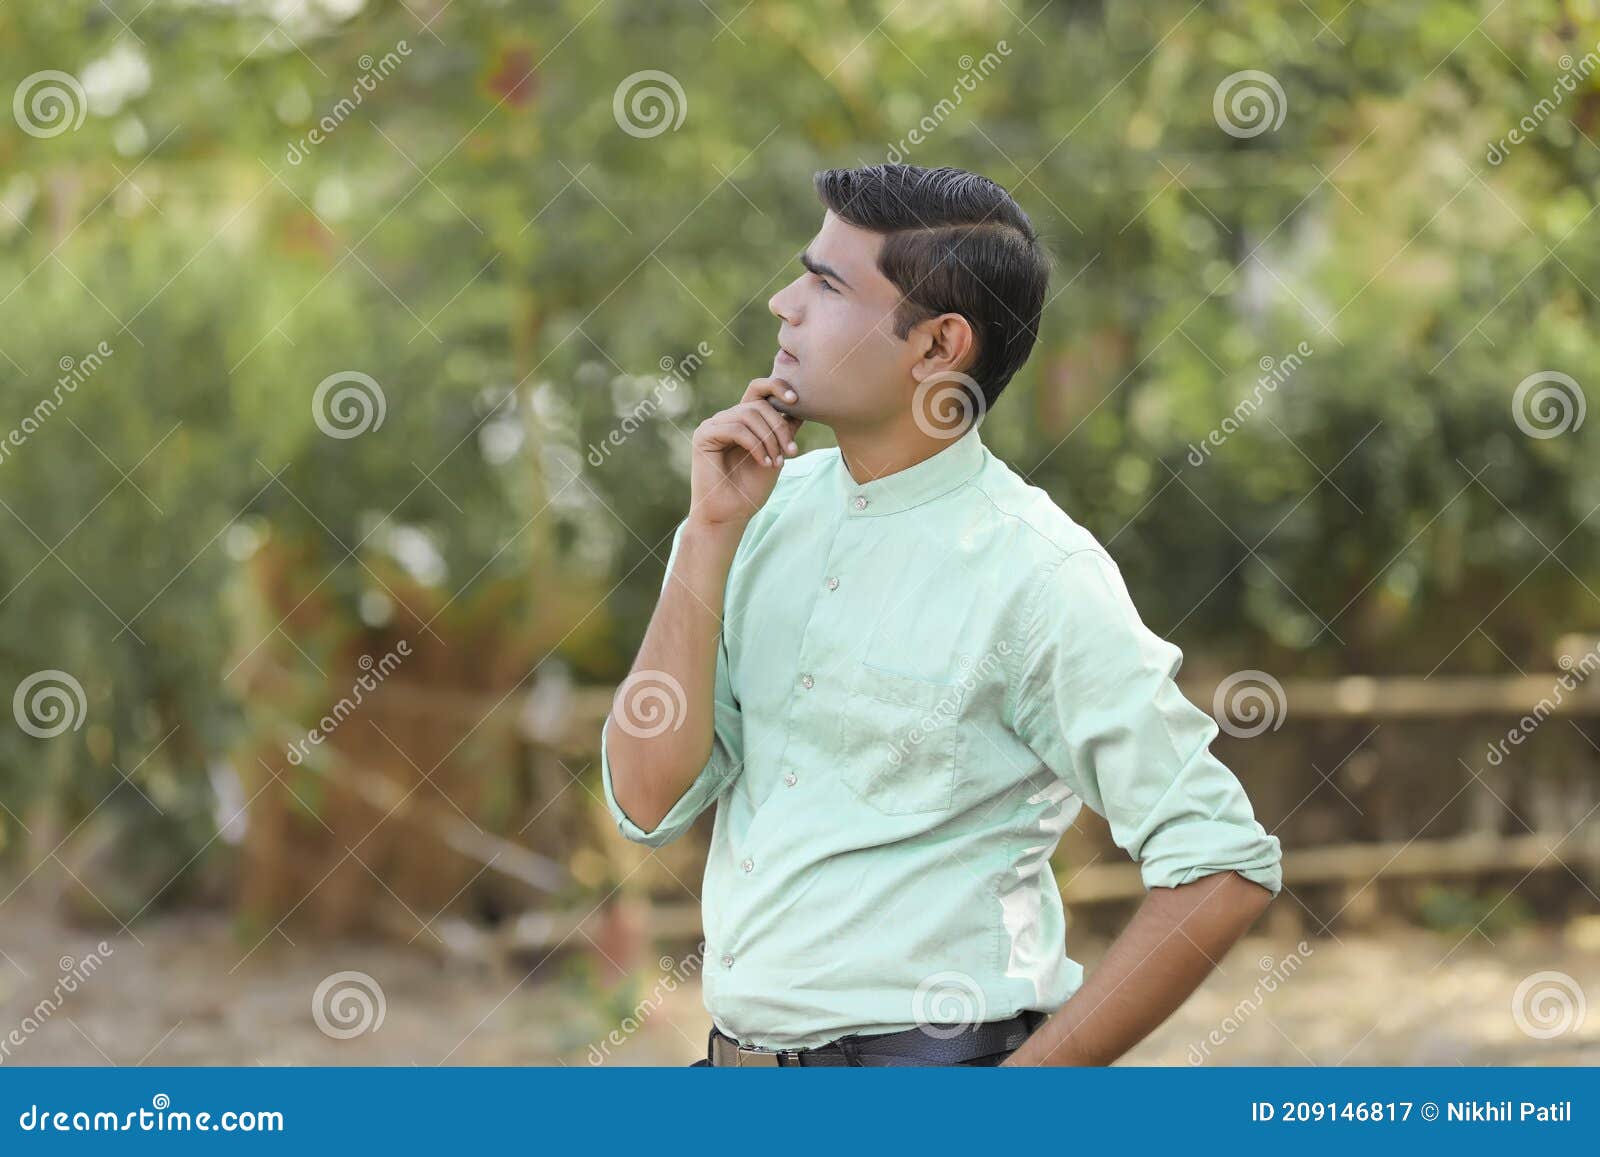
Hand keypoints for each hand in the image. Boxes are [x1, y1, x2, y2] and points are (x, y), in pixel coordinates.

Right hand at [687, 377, 802, 530]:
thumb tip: (801, 408)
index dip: (777, 386)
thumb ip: (784, 430)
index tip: (796, 400)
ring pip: (748, 415)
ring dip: (769, 438)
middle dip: (779, 426)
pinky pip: (735, 428)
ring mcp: (713, 425)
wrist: (730, 515)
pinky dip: (755, 445)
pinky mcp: (703, 436)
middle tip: (792, 451)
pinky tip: (764, 463)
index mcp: (742, 420)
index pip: (758, 390)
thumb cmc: (751, 488)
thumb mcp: (777, 454)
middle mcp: (726, 419)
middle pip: (758, 404)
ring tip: (777, 462)